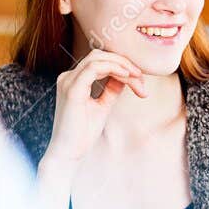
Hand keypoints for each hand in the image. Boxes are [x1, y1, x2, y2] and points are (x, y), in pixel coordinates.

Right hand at [46, 49, 146, 164]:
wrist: (69, 153)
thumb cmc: (83, 133)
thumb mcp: (103, 106)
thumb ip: (111, 89)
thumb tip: (125, 76)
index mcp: (73, 81)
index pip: (99, 61)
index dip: (121, 65)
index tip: (139, 79)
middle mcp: (68, 77)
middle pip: (99, 55)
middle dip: (123, 62)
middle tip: (141, 76)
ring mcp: (68, 82)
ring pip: (97, 58)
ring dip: (121, 65)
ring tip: (137, 77)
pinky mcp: (72, 90)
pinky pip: (93, 68)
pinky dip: (113, 68)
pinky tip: (127, 76)